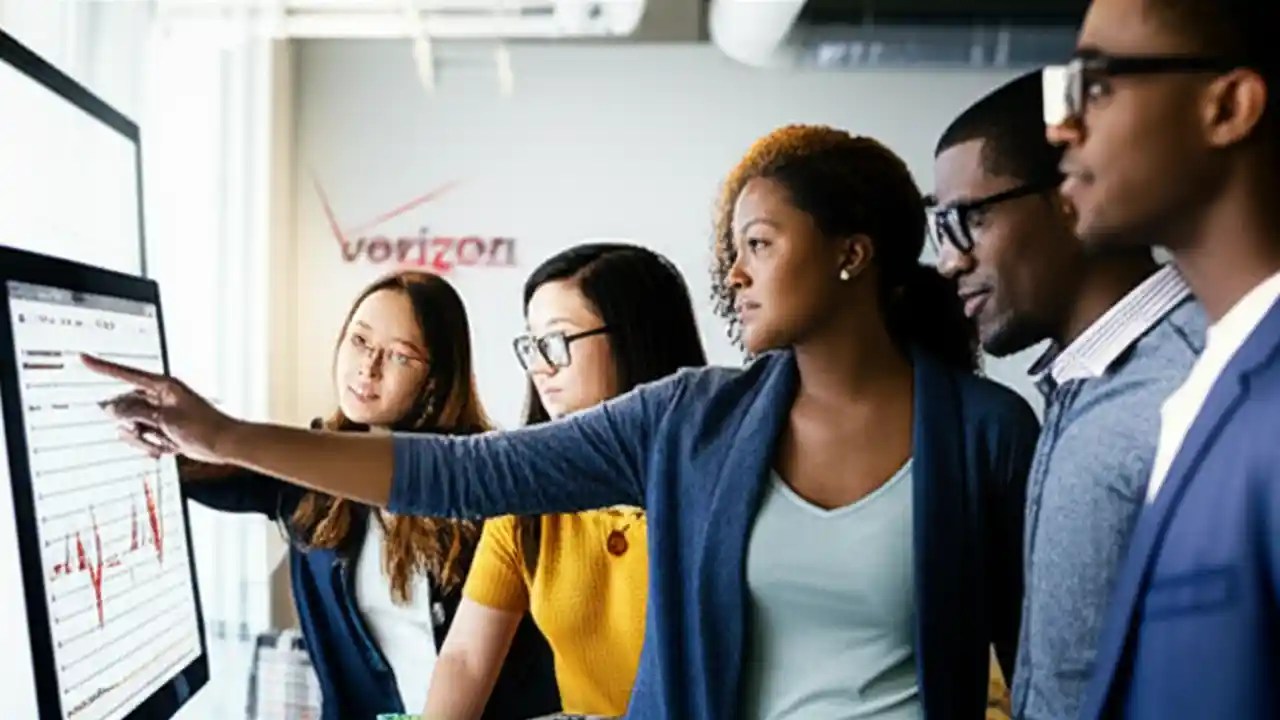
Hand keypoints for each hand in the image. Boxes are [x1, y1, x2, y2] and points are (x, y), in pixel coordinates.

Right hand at [82, 354, 239, 463]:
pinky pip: (142, 438)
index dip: (102, 367)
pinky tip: (169, 448)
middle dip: (132, 424)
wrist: (223, 444)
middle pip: (124, 408)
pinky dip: (151, 446)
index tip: (82, 358)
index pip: (125, 374)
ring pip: (130, 427)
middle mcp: (158, 397)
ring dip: (142, 439)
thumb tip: (109, 408)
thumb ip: (134, 412)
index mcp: (162, 386)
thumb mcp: (165, 419)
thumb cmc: (203, 427)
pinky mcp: (161, 429)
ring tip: (165, 442)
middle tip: (154, 431)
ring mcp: (158, 414)